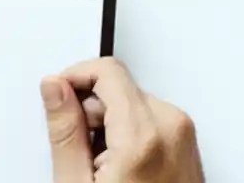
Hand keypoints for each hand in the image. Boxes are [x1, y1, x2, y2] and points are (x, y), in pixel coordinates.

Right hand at [42, 58, 203, 182]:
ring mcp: (185, 139)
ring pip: (133, 107)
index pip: (107, 71)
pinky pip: (151, 125)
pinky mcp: (188, 149)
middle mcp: (172, 129)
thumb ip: (65, 132)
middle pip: (119, 90)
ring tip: (103, 174)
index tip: (57, 96)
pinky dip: (130, 141)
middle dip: (91, 114)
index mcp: (144, 134)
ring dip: (110, 131)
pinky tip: (122, 175)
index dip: (74, 78)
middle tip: (80, 156)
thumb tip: (55, 89)